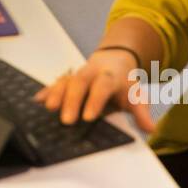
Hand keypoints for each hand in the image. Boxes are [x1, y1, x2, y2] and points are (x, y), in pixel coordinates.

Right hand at [34, 49, 154, 132]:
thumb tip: (150, 129)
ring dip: (56, 94)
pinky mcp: (67, 78)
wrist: (115, 59)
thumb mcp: (136, 95)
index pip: (103, 86)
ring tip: (48, 109)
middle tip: (66, 120)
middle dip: (71, 100)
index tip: (88, 118)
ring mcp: (77, 74)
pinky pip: (55, 83)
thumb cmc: (124, 83)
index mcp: (110, 77)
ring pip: (65, 81)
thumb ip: (141, 113)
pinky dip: (46, 92)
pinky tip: (37, 101)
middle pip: (80, 82)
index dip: (95, 100)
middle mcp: (91, 73)